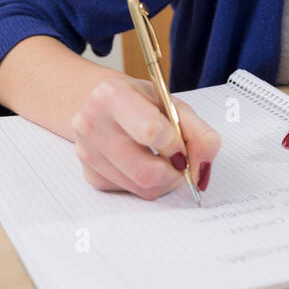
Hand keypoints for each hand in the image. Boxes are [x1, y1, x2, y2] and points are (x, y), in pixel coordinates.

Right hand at [72, 75, 221, 198]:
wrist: (103, 105)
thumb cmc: (140, 102)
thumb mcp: (172, 104)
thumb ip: (199, 133)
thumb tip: (203, 170)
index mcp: (111, 95)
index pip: (151, 131)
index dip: (177, 145)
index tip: (183, 145)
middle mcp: (91, 123)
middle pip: (145, 171)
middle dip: (174, 172)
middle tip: (180, 161)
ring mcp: (86, 152)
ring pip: (140, 187)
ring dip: (164, 180)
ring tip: (164, 160)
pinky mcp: (89, 175)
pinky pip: (130, 192)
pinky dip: (147, 184)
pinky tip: (144, 164)